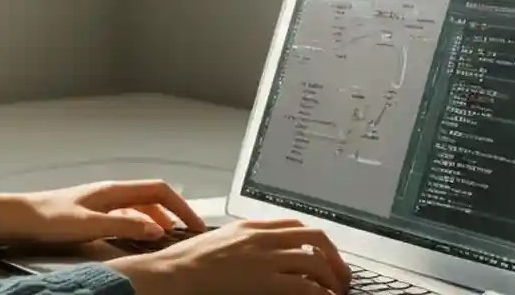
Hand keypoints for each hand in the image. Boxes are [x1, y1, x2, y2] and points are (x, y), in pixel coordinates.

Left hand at [0, 180, 207, 244]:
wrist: (18, 218)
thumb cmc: (47, 217)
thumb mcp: (89, 224)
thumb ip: (124, 225)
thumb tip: (157, 229)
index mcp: (113, 190)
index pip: (160, 190)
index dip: (181, 206)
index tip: (196, 225)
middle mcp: (111, 193)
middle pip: (154, 198)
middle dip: (175, 214)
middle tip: (189, 234)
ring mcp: (103, 203)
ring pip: (141, 209)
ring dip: (159, 221)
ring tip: (169, 239)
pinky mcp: (94, 215)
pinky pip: (127, 217)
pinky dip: (141, 226)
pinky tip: (140, 240)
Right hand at [107, 219, 350, 294]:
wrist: (175, 272)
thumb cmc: (187, 261)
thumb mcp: (217, 240)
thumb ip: (240, 242)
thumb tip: (253, 252)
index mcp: (251, 226)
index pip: (295, 225)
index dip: (314, 241)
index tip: (320, 256)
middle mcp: (263, 237)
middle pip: (314, 237)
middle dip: (333, 257)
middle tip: (339, 276)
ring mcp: (266, 258)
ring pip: (315, 262)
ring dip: (331, 279)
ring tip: (335, 293)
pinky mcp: (266, 281)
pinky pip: (306, 286)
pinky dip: (320, 294)